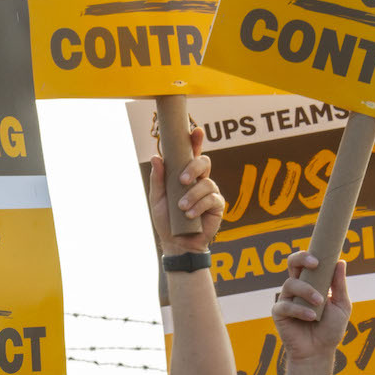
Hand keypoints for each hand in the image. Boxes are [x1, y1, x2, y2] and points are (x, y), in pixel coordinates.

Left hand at [149, 125, 224, 253]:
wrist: (177, 242)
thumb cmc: (167, 219)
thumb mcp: (158, 199)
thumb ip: (158, 179)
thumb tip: (156, 157)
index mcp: (185, 175)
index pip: (192, 154)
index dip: (196, 141)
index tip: (196, 131)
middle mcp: (200, 180)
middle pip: (204, 162)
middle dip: (193, 167)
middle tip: (182, 180)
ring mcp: (210, 192)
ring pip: (207, 183)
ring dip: (192, 195)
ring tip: (182, 208)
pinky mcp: (217, 205)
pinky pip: (212, 199)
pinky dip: (199, 206)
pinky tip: (190, 214)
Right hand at [272, 250, 349, 361]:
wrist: (320, 352)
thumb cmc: (331, 329)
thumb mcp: (341, 306)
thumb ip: (339, 286)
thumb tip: (340, 262)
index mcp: (311, 283)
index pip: (307, 262)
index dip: (310, 255)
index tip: (321, 258)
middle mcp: (297, 288)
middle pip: (291, 263)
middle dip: (301, 259)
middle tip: (314, 265)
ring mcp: (286, 299)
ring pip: (290, 284)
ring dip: (306, 291)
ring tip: (319, 302)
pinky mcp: (279, 313)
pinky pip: (285, 305)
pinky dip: (299, 310)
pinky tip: (311, 316)